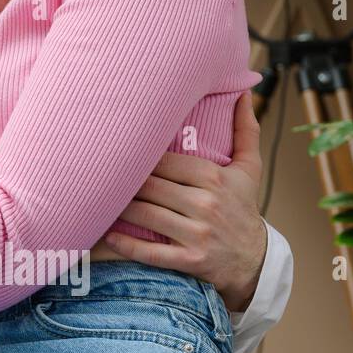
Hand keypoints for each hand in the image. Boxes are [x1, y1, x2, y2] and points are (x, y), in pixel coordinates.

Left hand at [103, 92, 265, 312]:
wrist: (256, 261)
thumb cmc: (244, 207)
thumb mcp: (249, 170)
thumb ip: (245, 130)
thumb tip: (244, 92)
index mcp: (215, 178)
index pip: (165, 161)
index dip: (137, 156)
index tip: (114, 148)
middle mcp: (206, 205)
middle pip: (150, 185)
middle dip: (123, 180)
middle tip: (96, 171)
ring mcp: (197, 235)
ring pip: (145, 214)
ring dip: (117, 207)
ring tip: (96, 196)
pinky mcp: (190, 261)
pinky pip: (150, 252)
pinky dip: (126, 244)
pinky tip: (107, 235)